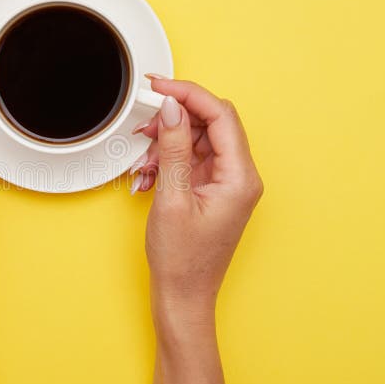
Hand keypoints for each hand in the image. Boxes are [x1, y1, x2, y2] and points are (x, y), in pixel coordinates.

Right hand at [133, 77, 262, 316]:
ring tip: (144, 163)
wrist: (183, 296)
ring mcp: (227, 184)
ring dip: (167, 143)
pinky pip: (191, 160)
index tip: (159, 87)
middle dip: (175, 120)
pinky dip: (168, 161)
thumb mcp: (172, 198)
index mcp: (240, 177)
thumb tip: (172, 109)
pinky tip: (148, 176)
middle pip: (211, 124)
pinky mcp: (213, 190)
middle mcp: (240, 177)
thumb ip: (174, 148)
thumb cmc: (182, 260)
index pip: (220, 115)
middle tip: (144, 122)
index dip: (188, 95)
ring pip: (198, 140)